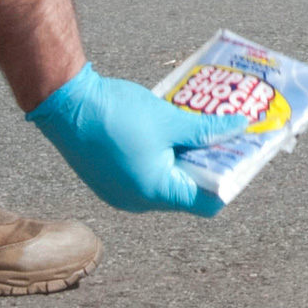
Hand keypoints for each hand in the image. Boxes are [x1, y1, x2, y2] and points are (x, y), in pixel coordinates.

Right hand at [24, 66, 225, 215]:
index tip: (241, 155)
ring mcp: (120, 192)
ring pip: (164, 180)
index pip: (206, 202)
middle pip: (186, 191)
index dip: (228, 180)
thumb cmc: (117, 114)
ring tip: (198, 128)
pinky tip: (170, 130)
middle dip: (206, 163)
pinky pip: (144, 174)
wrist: (65, 105)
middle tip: (224, 136)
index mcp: (155, 193)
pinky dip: (161, 156)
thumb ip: (206, 129)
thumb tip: (240, 127)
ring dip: (183, 157)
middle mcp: (137, 201)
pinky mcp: (108, 180)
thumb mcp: (170, 119)